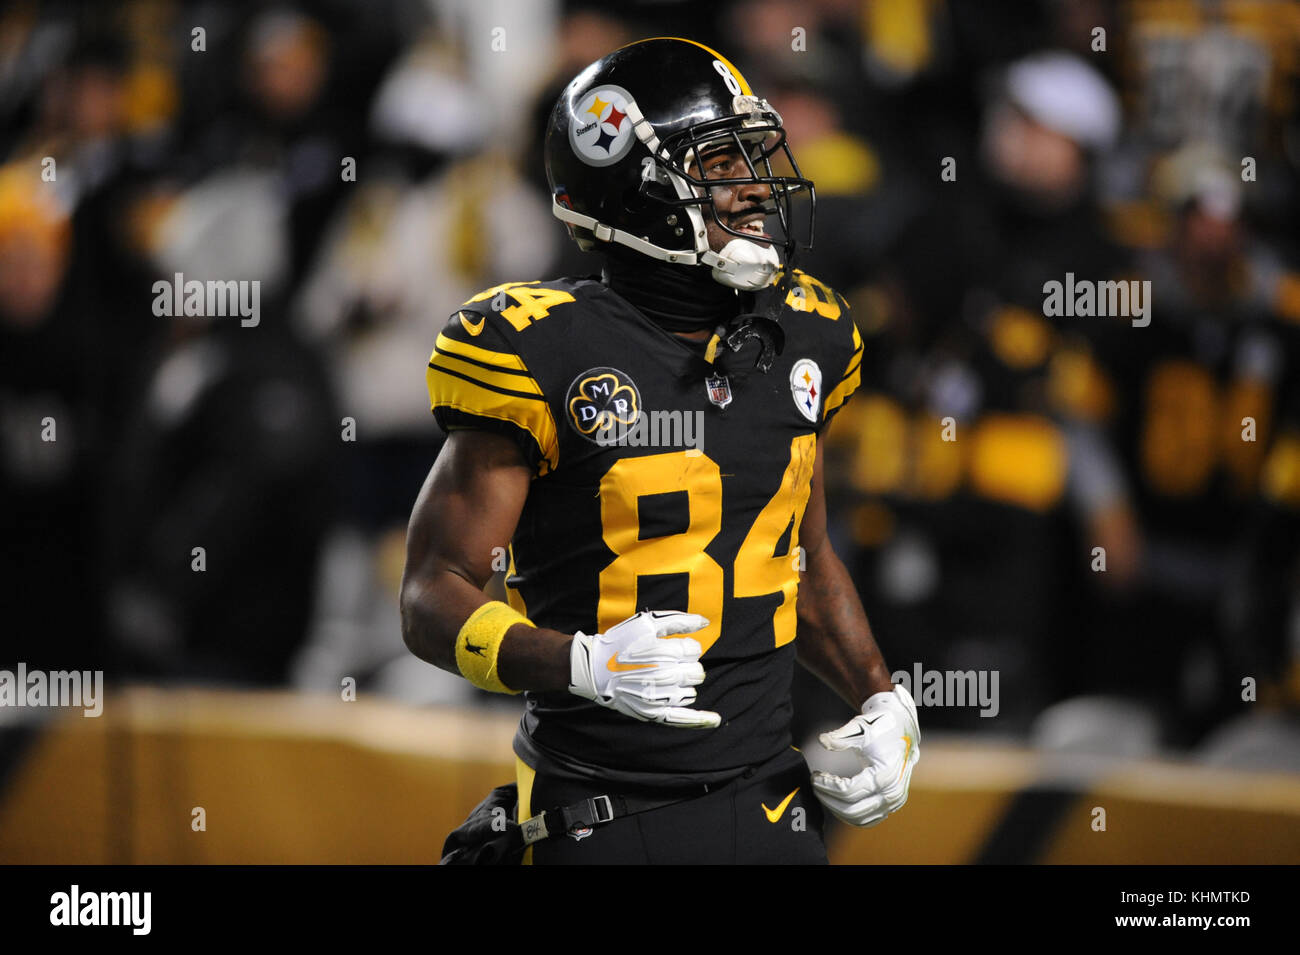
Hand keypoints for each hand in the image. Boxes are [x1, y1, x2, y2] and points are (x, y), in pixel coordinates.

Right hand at [568, 611, 719, 728]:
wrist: (594, 668)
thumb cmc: (621, 641)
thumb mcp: (648, 624)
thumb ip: (679, 621)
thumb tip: (706, 621)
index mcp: (665, 652)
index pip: (694, 650)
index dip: (685, 646)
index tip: (670, 647)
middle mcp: (665, 675)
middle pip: (697, 672)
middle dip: (687, 665)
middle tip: (668, 663)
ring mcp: (660, 696)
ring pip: (690, 692)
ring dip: (684, 685)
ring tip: (663, 678)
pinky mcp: (653, 713)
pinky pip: (682, 719)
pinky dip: (700, 720)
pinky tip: (716, 720)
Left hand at [811, 683, 919, 826]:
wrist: (903, 728)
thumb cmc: (879, 725)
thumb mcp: (860, 727)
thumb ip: (841, 737)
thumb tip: (822, 740)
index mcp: (886, 774)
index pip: (848, 791)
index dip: (827, 786)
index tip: (814, 776)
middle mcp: (892, 792)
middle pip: (852, 810)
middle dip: (829, 800)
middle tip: (815, 786)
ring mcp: (894, 802)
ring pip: (859, 819)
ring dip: (837, 810)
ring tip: (823, 792)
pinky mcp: (892, 805)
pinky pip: (868, 819)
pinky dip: (849, 815)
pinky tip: (835, 800)